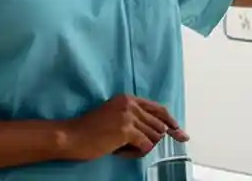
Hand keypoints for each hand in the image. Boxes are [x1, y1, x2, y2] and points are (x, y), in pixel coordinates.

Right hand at [60, 94, 188, 161]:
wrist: (71, 136)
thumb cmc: (89, 130)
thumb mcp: (113, 117)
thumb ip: (132, 118)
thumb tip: (155, 131)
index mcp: (128, 99)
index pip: (158, 108)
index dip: (170, 121)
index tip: (179, 131)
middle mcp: (130, 104)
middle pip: (158, 125)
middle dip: (156, 139)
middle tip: (150, 145)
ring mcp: (129, 116)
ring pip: (154, 136)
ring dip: (141, 147)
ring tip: (123, 149)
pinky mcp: (126, 130)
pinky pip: (146, 146)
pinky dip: (136, 153)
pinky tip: (121, 152)